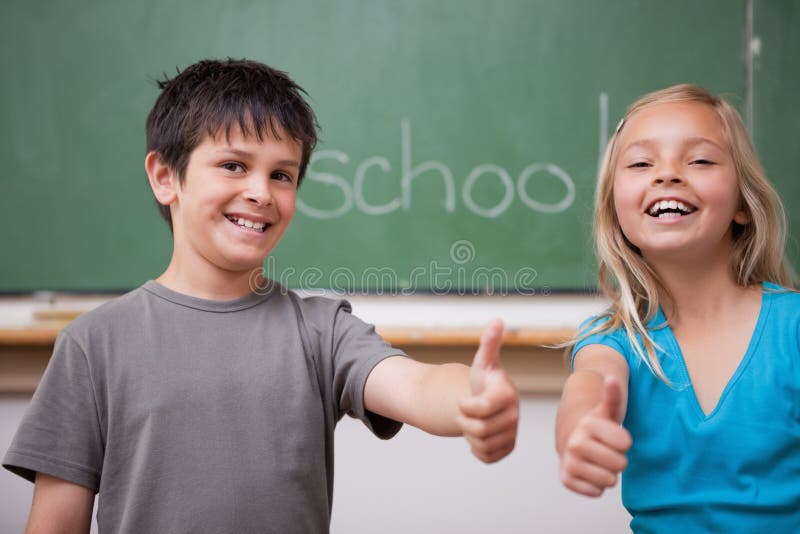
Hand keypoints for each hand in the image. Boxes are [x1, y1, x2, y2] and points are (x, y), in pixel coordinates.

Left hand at [457, 319, 518, 462]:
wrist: (487, 401)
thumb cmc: (484, 380)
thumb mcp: (483, 361)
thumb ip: (489, 343)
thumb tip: (497, 320)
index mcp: (508, 395)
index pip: (480, 409)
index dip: (464, 406)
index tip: (464, 399)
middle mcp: (514, 416)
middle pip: (478, 429)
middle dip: (465, 420)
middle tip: (467, 411)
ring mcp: (512, 434)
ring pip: (481, 444)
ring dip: (469, 434)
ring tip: (474, 420)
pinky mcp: (507, 449)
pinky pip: (485, 457)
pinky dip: (475, 448)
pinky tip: (478, 434)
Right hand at [559, 375, 631, 496]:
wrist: (572, 442)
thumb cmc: (598, 428)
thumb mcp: (607, 411)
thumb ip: (613, 396)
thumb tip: (612, 379)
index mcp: (587, 425)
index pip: (626, 444)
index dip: (624, 442)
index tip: (612, 436)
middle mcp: (575, 443)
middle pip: (620, 465)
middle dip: (618, 460)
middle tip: (606, 451)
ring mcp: (569, 462)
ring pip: (610, 480)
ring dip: (609, 474)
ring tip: (598, 462)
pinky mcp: (566, 479)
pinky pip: (596, 492)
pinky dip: (597, 486)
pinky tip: (590, 472)